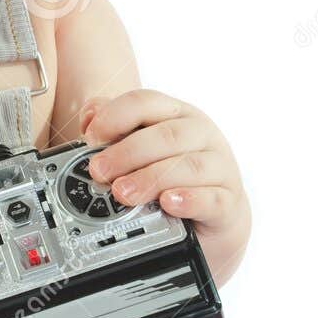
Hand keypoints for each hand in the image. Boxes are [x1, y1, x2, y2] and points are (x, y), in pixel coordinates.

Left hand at [79, 89, 247, 239]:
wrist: (217, 215)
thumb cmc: (174, 175)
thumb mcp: (142, 148)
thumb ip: (114, 129)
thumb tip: (90, 115)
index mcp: (175, 115)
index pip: (145, 102)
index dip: (115, 116)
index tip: (90, 137)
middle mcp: (200, 134)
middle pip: (165, 135)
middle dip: (127, 153)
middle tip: (99, 172)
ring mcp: (219, 166)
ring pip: (188, 166)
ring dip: (151, 178)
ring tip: (123, 194)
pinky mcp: (228, 201)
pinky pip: (211, 198)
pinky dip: (188, 199)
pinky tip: (168, 203)